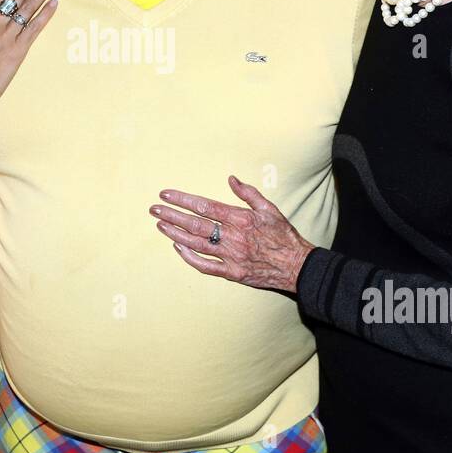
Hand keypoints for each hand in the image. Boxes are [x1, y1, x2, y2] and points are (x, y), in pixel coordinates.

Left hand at [150, 175, 313, 292]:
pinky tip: (178, 248)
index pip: (205, 206)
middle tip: (154, 209)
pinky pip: (206, 266)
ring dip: (176, 234)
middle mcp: (232, 237)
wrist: (297, 265)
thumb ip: (248, 193)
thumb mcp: (269, 209)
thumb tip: (231, 179)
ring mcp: (231, 256)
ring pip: (196, 244)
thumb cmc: (283, 235)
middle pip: (195, 224)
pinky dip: (190, 257)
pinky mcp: (232, 273)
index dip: (183, 200)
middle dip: (172, 216)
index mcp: (240, 219)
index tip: (166, 194)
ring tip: (161, 226)